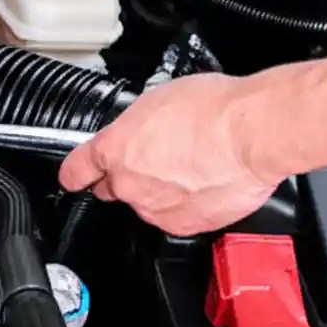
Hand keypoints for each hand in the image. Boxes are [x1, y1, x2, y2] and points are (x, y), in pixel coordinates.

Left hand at [58, 73, 282, 236]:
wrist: (252, 134)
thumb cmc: (213, 110)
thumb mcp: (158, 100)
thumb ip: (137, 127)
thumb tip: (140, 133)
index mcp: (114, 149)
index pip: (76, 169)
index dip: (75, 173)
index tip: (75, 176)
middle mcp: (127, 183)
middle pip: (113, 188)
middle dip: (127, 178)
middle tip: (158, 162)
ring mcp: (153, 207)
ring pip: (146, 204)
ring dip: (160, 192)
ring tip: (192, 169)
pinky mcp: (182, 225)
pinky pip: (176, 218)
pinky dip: (187, 207)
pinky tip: (205, 185)